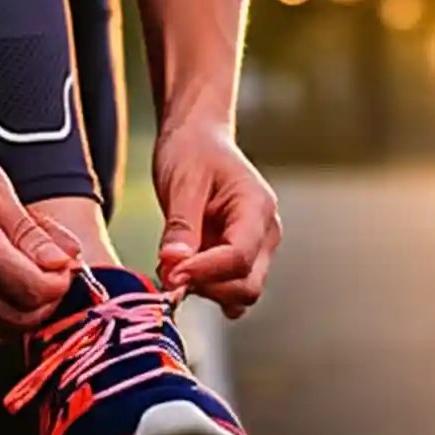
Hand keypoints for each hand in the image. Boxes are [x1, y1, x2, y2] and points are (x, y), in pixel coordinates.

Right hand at [0, 120, 81, 347]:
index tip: (65, 262)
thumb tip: (66, 260)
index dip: (60, 282)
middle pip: (18, 320)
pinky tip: (3, 294)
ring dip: (24, 315)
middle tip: (52, 271)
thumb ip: (31, 231)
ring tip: (30, 280)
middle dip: (47, 301)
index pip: (33, 292)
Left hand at [153, 125, 281, 318]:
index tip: (169, 273)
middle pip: (247, 285)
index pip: (239, 257)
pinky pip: (231, 291)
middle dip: (207, 287)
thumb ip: (180, 227)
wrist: (199, 140)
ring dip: (206, 291)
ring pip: (240, 294)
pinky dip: (208, 290)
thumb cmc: (193, 152)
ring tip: (175, 266)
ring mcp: (257, 249)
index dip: (203, 272)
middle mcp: (266, 233)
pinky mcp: (242, 259)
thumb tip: (173, 268)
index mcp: (257, 208)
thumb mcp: (181, 183)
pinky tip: (185, 271)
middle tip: (169, 272)